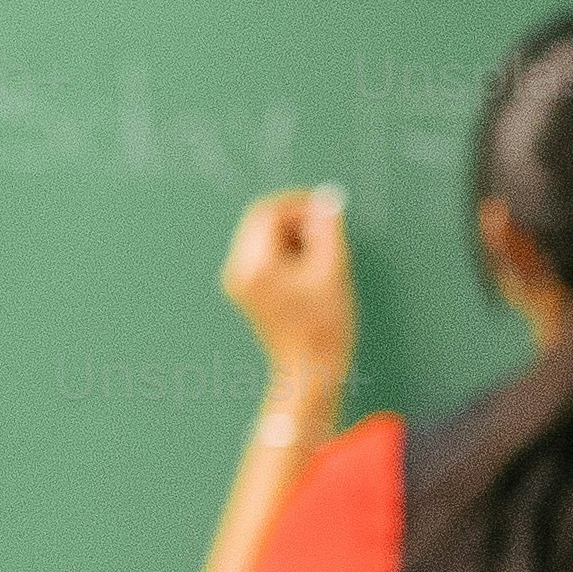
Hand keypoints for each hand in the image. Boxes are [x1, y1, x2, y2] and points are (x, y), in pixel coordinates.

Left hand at [216, 186, 354, 387]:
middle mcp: (239, 271)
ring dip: (292, 236)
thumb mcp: (333, 269)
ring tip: (320, 257)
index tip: (325, 210)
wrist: (311, 371)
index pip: (268, 212)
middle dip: (295, 219)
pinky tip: (308, 270)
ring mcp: (240, 282)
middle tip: (326, 231)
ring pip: (263, 238)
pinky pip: (263, 257)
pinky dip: (286, 252)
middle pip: (261, 223)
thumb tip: (326, 201)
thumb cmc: (324, 327)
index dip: (298, 203)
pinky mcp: (248, 291)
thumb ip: (328, 228)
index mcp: (256, 265)